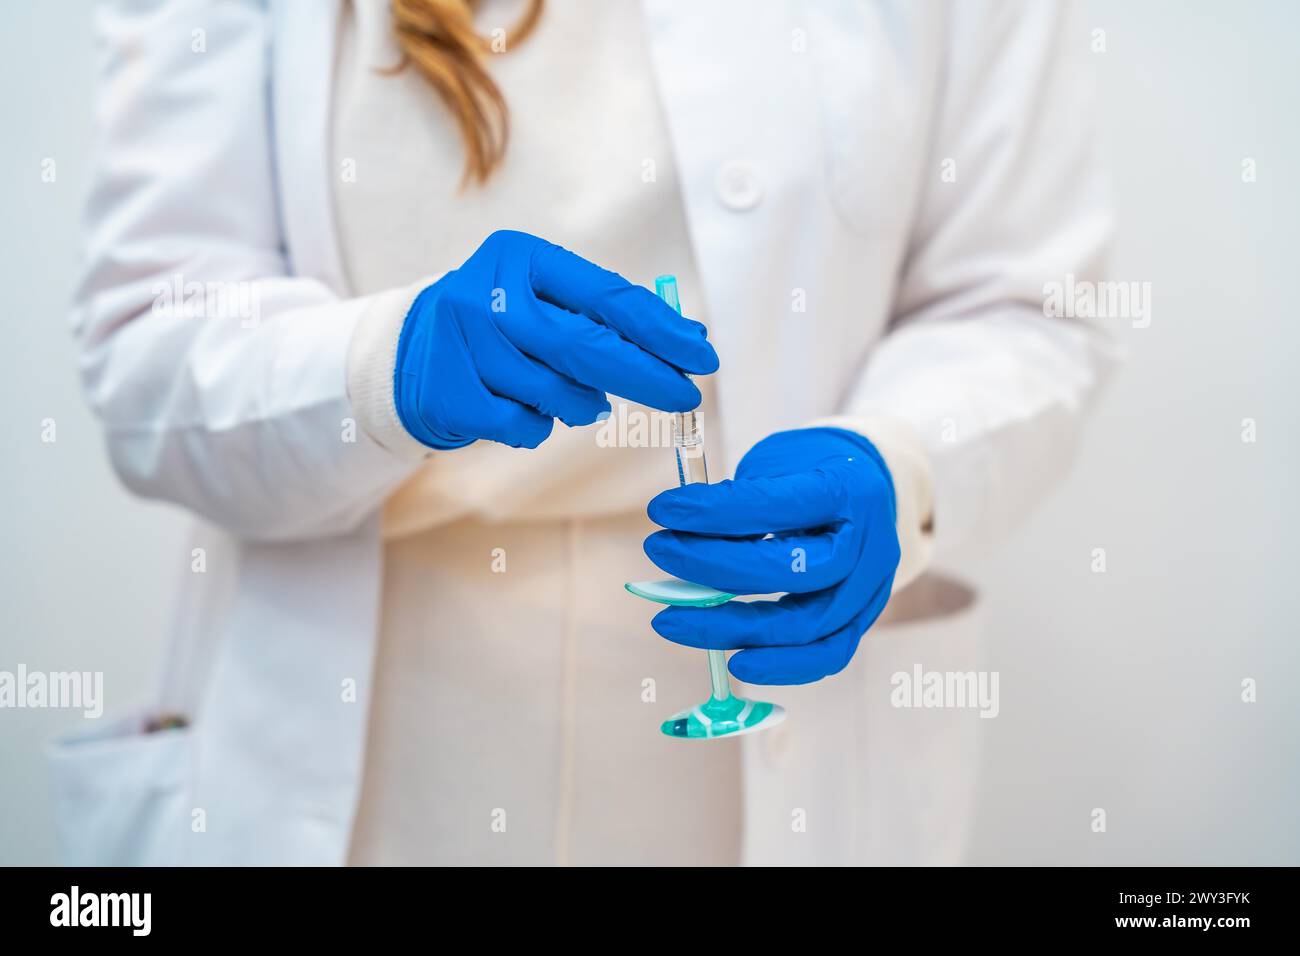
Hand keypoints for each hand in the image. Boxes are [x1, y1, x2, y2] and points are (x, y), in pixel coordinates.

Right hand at [394, 230, 718, 448]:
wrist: (409, 353)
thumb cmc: (500, 323)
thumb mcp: (546, 298)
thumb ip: (608, 314)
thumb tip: (689, 337)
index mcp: (520, 257)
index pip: (607, 296)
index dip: (661, 331)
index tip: (701, 355)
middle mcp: (487, 294)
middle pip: (587, 347)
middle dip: (645, 376)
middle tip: (684, 397)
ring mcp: (463, 346)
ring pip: (559, 394)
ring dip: (582, 404)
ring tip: (571, 394)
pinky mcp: (451, 396)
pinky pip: (526, 426)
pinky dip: (540, 425)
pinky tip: (523, 405)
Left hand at [643, 428, 899, 684]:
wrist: (869, 489)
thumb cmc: (812, 472)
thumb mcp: (777, 464)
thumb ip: (740, 499)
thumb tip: (680, 536)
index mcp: (847, 489)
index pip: (776, 506)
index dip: (714, 512)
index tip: (662, 510)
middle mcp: (868, 543)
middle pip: (791, 570)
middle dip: (715, 567)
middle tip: (660, 551)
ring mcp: (870, 588)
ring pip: (806, 625)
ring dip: (732, 627)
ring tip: (672, 619)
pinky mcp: (862, 621)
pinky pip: (826, 656)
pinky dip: (779, 666)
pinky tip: (733, 661)